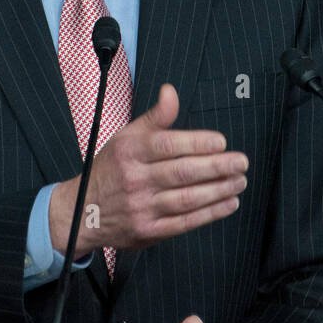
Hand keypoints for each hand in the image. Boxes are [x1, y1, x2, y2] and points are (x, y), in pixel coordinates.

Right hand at [49, 84, 247, 257]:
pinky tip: (228, 203)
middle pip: (182, 172)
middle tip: (240, 162)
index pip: (168, 145)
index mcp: (129, 152)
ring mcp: (141, 207)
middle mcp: (135, 179)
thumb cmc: (110, 170)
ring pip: (187, 199)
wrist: (82, 212)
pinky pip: (185, 222)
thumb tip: (171, 92)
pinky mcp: (148, 230)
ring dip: (219, 190)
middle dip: (217, 167)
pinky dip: (210, 213)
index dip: (197, 142)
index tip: (221, 142)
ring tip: (239, 181)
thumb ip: (154, 117)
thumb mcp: (125, 137)